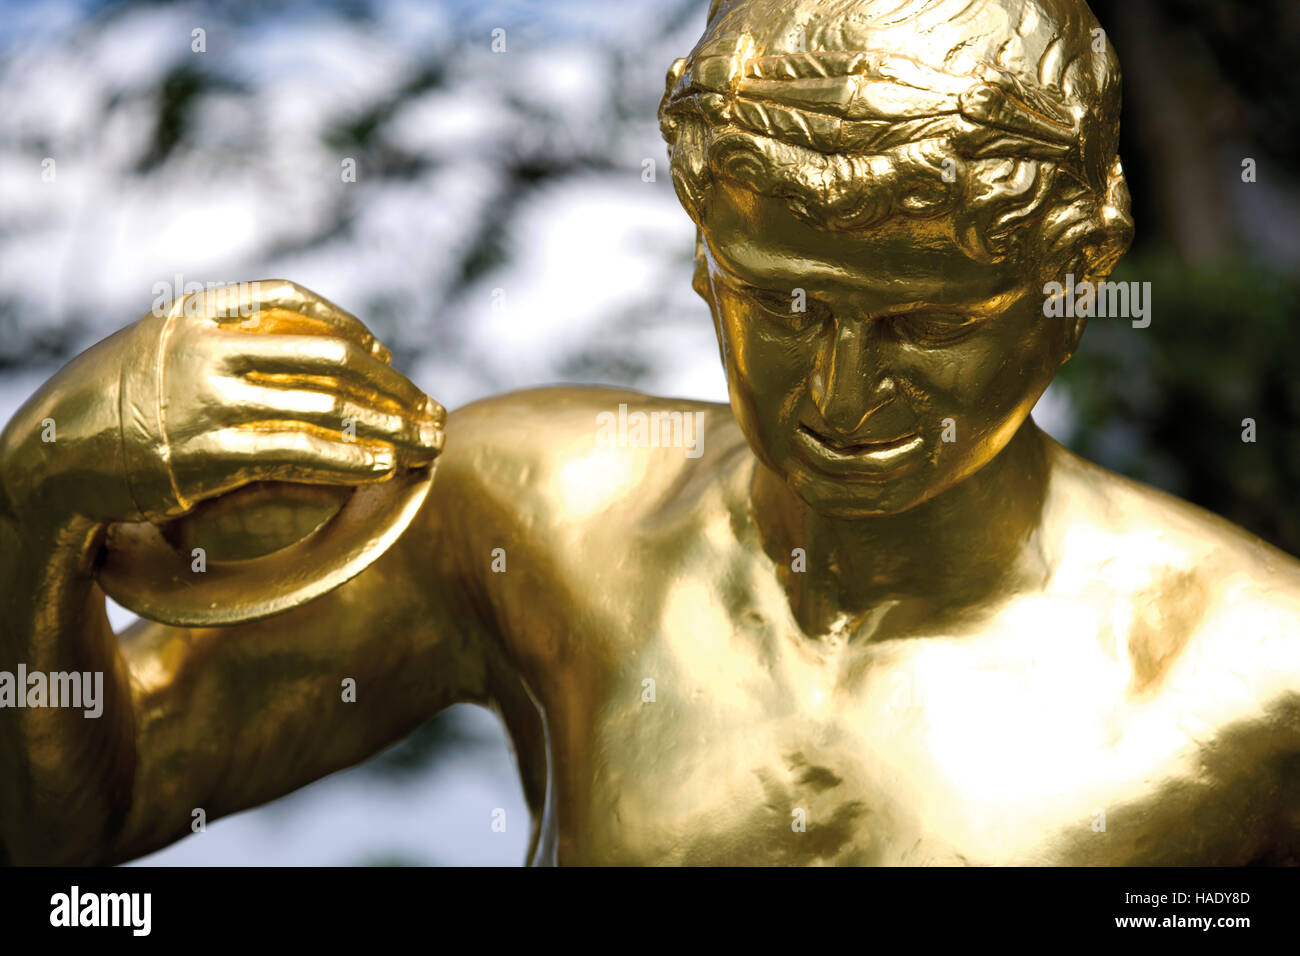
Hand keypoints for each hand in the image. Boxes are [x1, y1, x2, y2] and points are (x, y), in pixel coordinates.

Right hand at [127, 279, 442, 518]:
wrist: (44, 459)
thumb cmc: (105, 406)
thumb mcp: (153, 349)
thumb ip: (215, 340)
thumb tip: (292, 349)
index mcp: (195, 312)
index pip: (290, 300)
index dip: (347, 325)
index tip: (383, 354)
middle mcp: (208, 347)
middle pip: (330, 354)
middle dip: (391, 384)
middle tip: (430, 408)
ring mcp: (209, 399)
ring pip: (326, 406)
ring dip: (389, 426)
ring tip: (429, 442)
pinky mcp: (209, 455)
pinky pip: (300, 452)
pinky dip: (350, 459)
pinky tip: (385, 468)